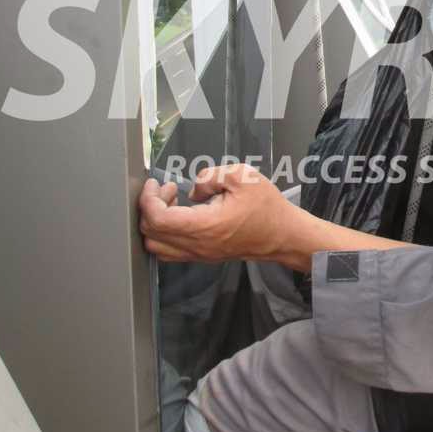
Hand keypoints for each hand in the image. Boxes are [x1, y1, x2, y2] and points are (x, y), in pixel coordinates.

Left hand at [139, 164, 297, 263]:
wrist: (284, 235)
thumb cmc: (267, 208)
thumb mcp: (243, 177)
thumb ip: (210, 175)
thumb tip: (193, 188)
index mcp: (205, 226)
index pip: (157, 219)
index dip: (148, 199)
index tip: (154, 184)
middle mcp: (198, 245)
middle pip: (151, 235)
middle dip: (150, 208)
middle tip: (166, 189)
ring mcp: (200, 254)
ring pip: (157, 247)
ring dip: (156, 223)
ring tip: (172, 202)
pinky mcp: (203, 255)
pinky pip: (170, 251)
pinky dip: (165, 233)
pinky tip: (181, 215)